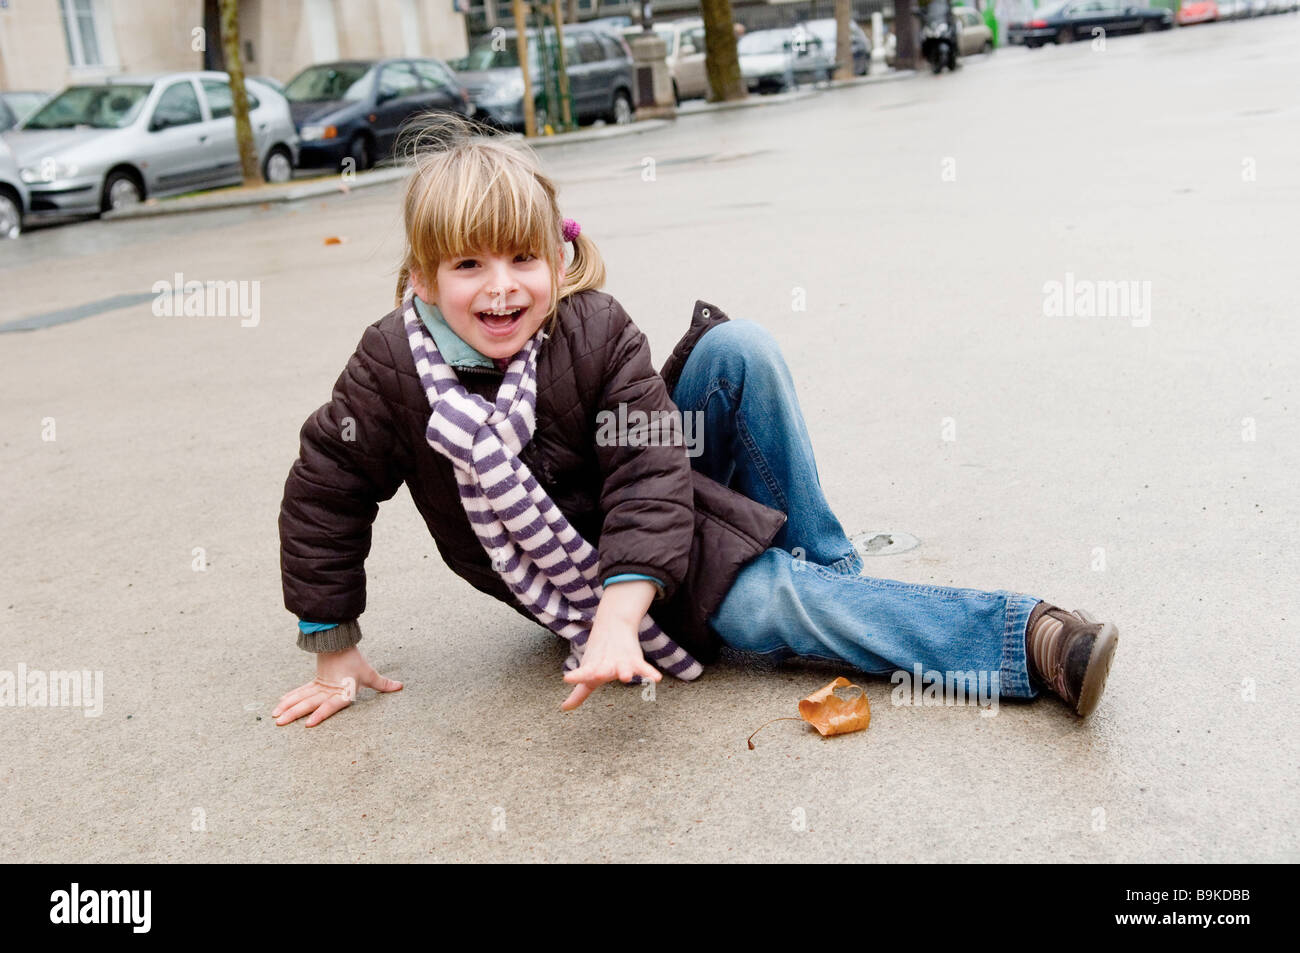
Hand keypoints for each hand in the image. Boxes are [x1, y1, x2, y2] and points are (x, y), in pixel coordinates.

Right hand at [272, 645, 401, 726]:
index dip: (321, 714)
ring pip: (301, 697)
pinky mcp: (315, 682)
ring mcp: (319, 686)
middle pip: (309, 703)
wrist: (340, 643)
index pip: (330, 705)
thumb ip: (383, 684)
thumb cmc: (355, 661)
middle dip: (294, 713)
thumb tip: (400, 686)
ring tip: (275, 716)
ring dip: (288, 706)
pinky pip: (300, 691)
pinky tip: (280, 704)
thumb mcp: (370, 674)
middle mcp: (328, 690)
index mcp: (341, 691)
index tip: (309, 723)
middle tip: (280, 723)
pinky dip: (290, 697)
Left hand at [561, 614, 661, 710]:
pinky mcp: (635, 660)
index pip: (583, 673)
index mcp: (593, 668)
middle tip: (597, 675)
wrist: (614, 626)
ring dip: (624, 671)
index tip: (567, 678)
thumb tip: (564, 708)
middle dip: (601, 673)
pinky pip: (643, 668)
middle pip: (603, 670)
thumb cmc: (599, 655)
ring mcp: (621, 662)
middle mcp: (606, 665)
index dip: (576, 676)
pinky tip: (656, 678)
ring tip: (626, 677)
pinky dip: (649, 672)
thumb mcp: (588, 672)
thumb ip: (579, 693)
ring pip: (623, 667)